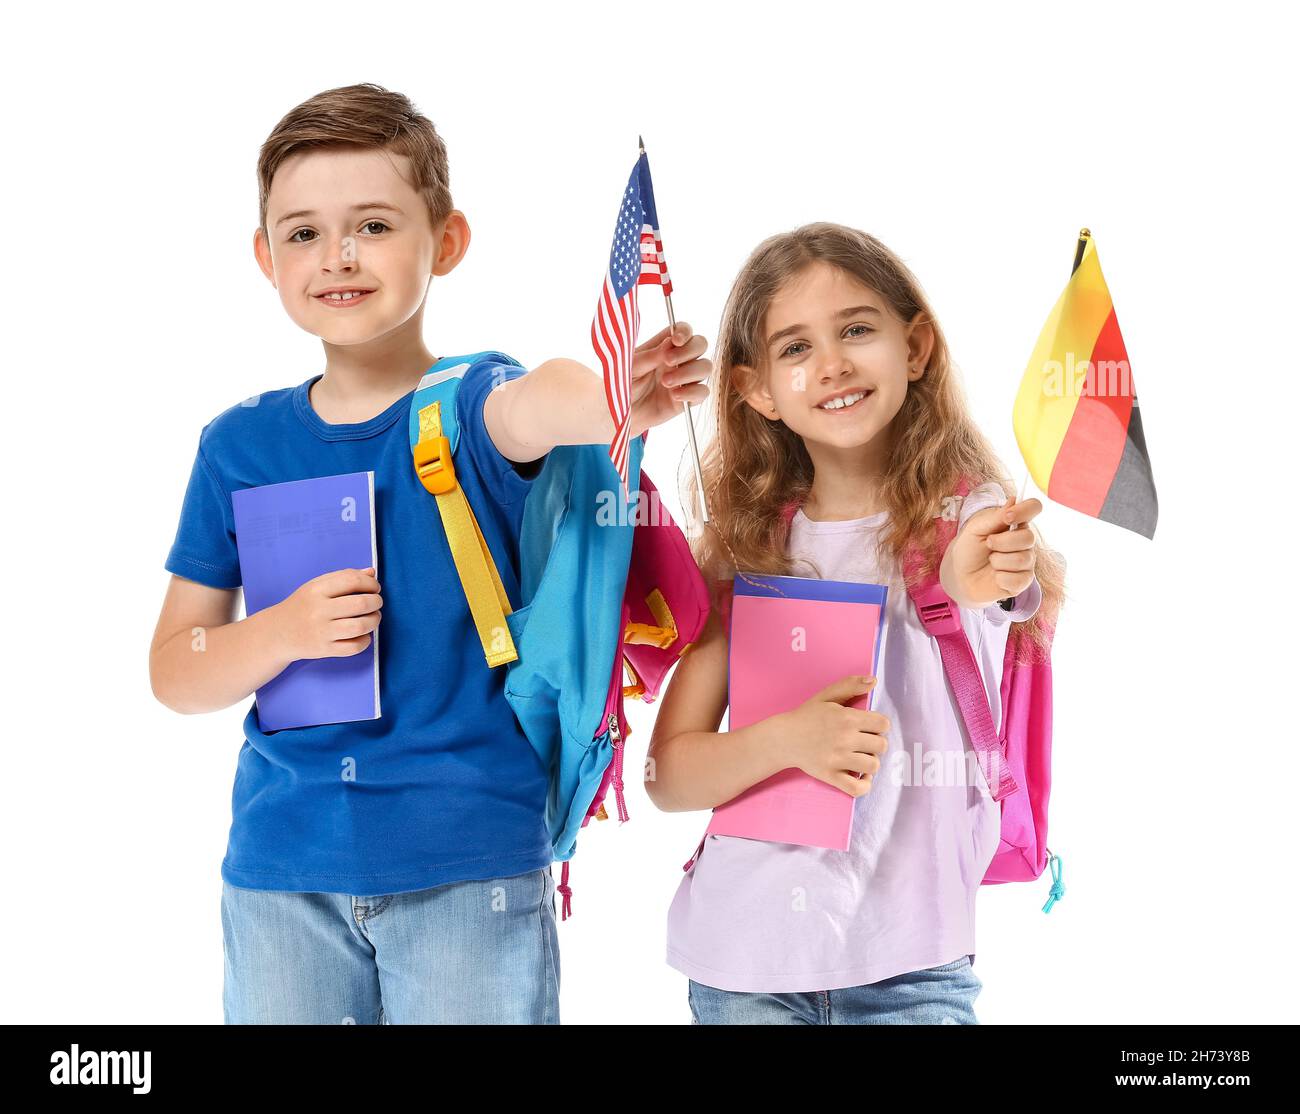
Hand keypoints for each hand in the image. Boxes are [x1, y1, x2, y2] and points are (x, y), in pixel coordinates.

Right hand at [269, 567, 381, 661]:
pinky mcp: (324, 649)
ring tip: (373, 617)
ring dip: (375, 620)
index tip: (374, 587)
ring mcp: (322, 632)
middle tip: (376, 602)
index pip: (352, 580)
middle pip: (361, 603)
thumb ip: (344, 577)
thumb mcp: (317, 586)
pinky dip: (365, 640)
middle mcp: (319, 610)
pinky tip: (363, 634)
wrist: (278, 632)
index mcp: (317, 590)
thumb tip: (372, 572)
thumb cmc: (303, 606)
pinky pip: (354, 646)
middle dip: (376, 601)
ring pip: (361, 626)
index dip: (371, 583)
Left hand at [626, 321, 710, 437]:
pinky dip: (692, 392)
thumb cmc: (621, 385)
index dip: (685, 332)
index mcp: (663, 346)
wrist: (620, 413)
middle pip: (700, 344)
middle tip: (668, 361)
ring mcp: (685, 379)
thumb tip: (671, 344)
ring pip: (705, 367)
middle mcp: (678, 359)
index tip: (676, 341)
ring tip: (665, 382)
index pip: (684, 330)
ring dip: (688, 372)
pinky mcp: (688, 398)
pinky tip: (674, 395)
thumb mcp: (631, 367)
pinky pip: (703, 392)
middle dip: (689, 351)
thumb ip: (651, 355)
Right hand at [777, 675, 888, 797]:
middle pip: (881, 745)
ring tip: (860, 757)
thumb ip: (850, 685)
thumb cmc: (806, 716)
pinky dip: (865, 785)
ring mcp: (838, 759)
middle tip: (863, 742)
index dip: (878, 725)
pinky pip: (857, 788)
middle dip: (875, 743)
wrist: (783, 738)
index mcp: (846, 718)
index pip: (883, 724)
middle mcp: (845, 739)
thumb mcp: (827, 696)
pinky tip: (861, 775)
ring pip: (873, 765)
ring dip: (870, 762)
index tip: (869, 727)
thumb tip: (874, 680)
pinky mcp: (830, 776)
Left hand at [944, 498, 1041, 606]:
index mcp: (1015, 523)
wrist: (961, 576)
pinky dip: (1000, 578)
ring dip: (998, 561)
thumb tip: (1014, 500)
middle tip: (988, 544)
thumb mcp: (976, 529)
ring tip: (990, 561)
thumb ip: (995, 517)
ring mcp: (1027, 562)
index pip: (1033, 508)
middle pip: (1028, 537)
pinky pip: (1018, 579)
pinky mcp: (1023, 581)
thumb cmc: (970, 549)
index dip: (1024, 510)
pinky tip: (995, 576)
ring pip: (1022, 559)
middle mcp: (1025, 541)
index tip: (1008, 517)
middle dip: (1002, 542)